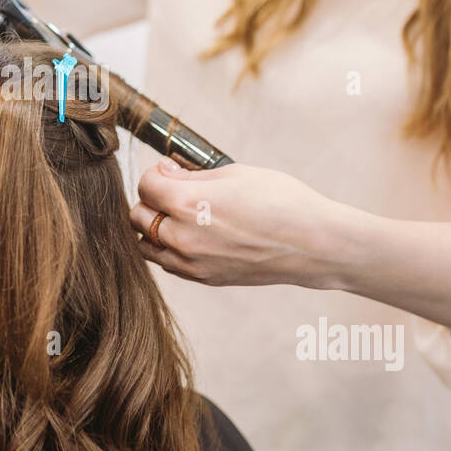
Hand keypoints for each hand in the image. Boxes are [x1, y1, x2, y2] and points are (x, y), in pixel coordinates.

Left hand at [128, 159, 360, 288]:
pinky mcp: (204, 279)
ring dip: (154, 228)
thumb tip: (164, 172)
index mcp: (188, 204)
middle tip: (173, 191)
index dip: (155, 174)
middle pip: (138, 217)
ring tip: (180, 216)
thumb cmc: (281, 202)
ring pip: (146, 246)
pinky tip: (193, 235)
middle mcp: (183, 238)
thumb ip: (191, 175)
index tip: (169, 171)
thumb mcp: (234, 174)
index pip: (145, 186)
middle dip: (151, 200)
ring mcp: (192, 264)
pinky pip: (168, 264)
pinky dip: (169, 249)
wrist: (313, 245)